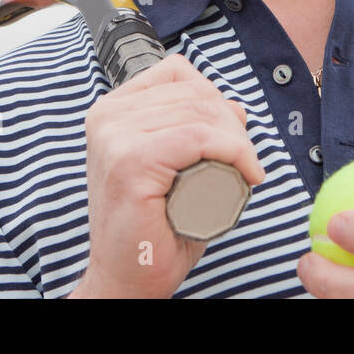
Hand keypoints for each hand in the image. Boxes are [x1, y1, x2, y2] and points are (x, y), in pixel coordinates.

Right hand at [68, 54, 264, 298]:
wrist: (127, 279)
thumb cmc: (154, 228)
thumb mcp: (174, 166)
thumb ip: (192, 130)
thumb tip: (233, 106)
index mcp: (112, 111)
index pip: (177, 73)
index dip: (215, 99)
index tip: (232, 136)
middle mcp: (107, 117)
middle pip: (194, 92)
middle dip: (234, 124)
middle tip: (245, 162)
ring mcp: (114, 137)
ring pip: (201, 114)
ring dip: (239, 141)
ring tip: (245, 173)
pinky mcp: (130, 162)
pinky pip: (198, 138)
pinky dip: (234, 151)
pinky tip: (246, 173)